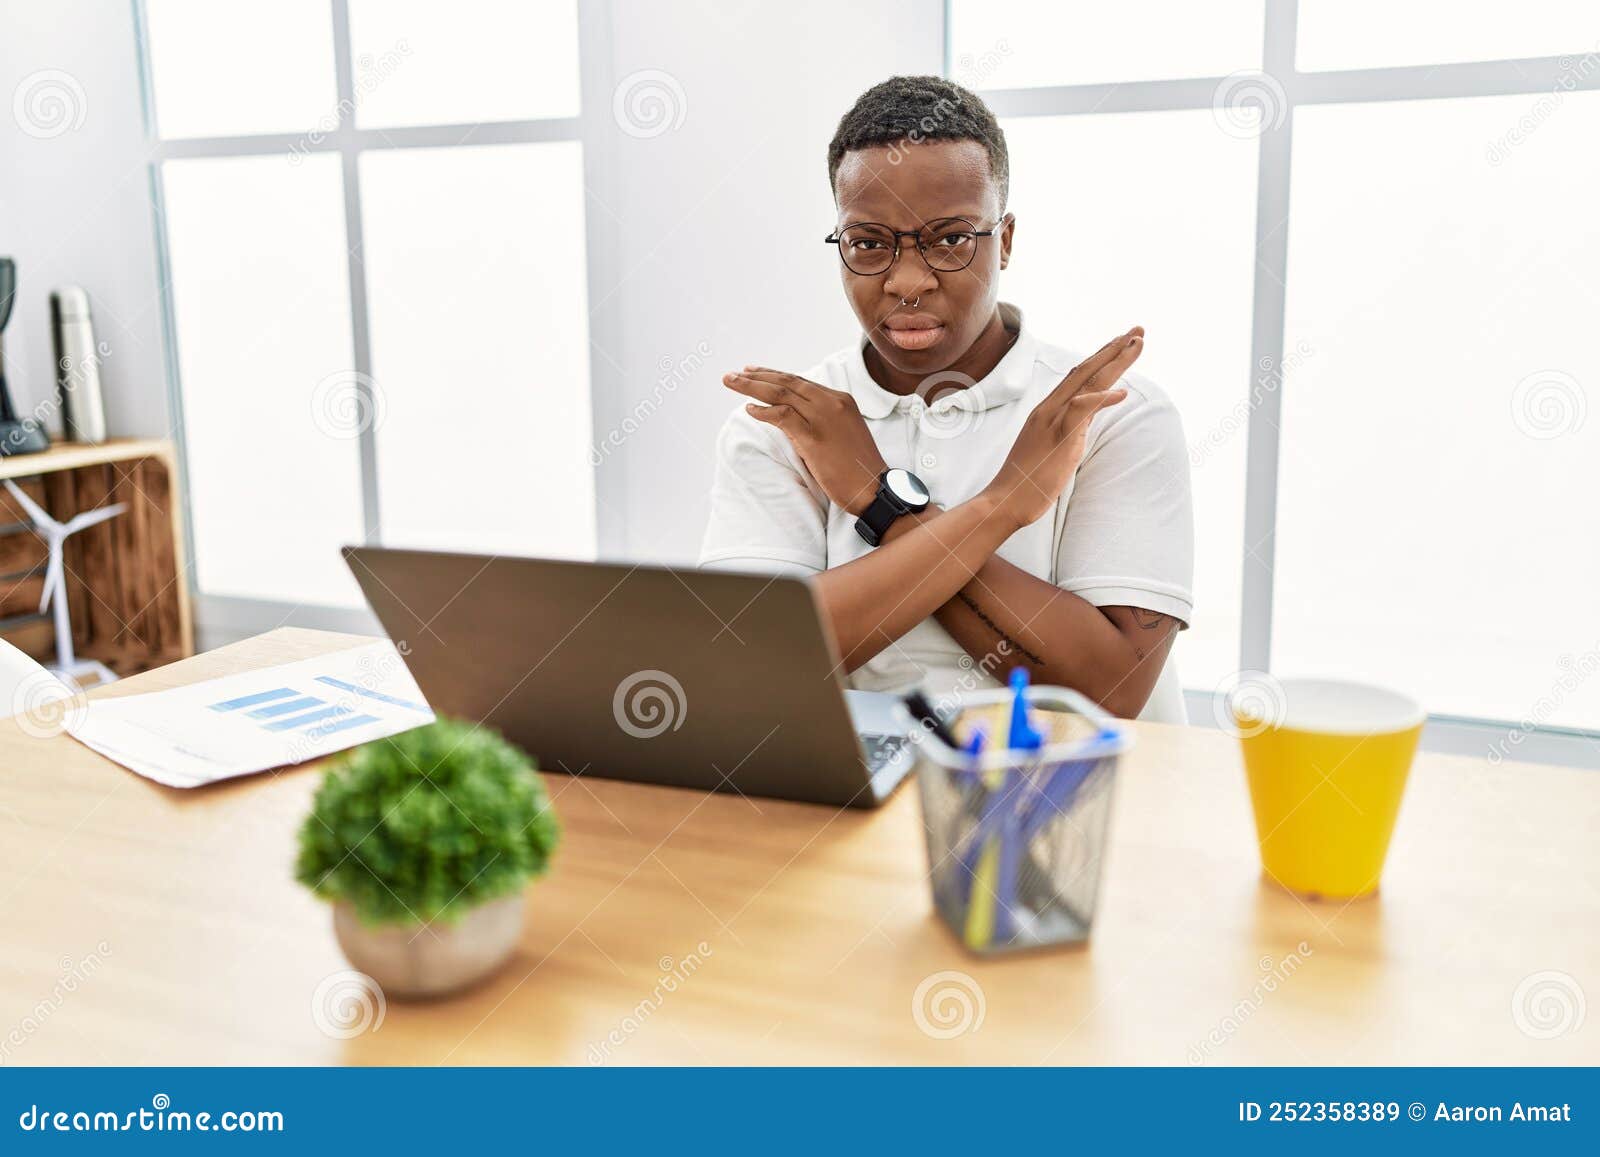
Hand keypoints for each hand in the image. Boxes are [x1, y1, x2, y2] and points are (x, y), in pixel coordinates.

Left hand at [723, 366, 887, 515]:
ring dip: (752, 387)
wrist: (874, 487)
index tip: (754, 373)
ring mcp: (823, 418)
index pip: (800, 382)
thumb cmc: (857, 466)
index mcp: (840, 399)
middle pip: (787, 382)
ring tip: (731, 383)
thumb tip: (792, 417)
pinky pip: (782, 416)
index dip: (774, 375)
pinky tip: (749, 409)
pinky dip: (763, 411)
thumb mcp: (842, 432)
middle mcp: (832, 402)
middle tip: (734, 375)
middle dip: (757, 376)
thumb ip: (821, 419)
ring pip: (781, 394)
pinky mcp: (814, 437)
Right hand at [982, 327, 1143, 530]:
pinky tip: (1122, 392)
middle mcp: (1050, 409)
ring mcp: (1053, 421)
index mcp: (1048, 410)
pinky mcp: (1059, 437)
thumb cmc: (1028, 480)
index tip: (1122, 342)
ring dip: (1115, 361)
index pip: (1079, 376)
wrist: (1006, 499)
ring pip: (1087, 382)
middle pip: (1086, 370)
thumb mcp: (1052, 447)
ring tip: (1137, 343)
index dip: (1102, 357)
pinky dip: (1102, 398)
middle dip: (1114, 348)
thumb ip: (1068, 429)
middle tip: (1138, 329)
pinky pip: (1082, 410)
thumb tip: (1083, 424)